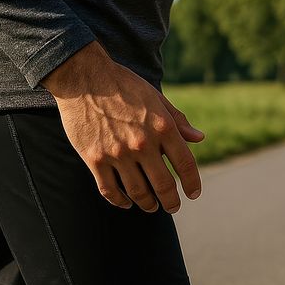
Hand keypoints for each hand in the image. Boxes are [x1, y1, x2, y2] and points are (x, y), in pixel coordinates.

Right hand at [43, 42, 204, 212]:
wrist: (84, 78)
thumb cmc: (124, 86)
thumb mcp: (157, 98)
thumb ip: (178, 121)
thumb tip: (199, 139)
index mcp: (163, 127)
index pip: (185, 164)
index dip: (192, 183)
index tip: (194, 193)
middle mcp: (142, 144)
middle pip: (163, 184)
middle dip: (171, 201)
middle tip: (173, 207)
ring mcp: (117, 154)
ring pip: (137, 191)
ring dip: (147, 204)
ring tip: (151, 207)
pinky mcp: (94, 159)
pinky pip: (109, 189)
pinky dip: (120, 201)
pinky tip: (126, 203)